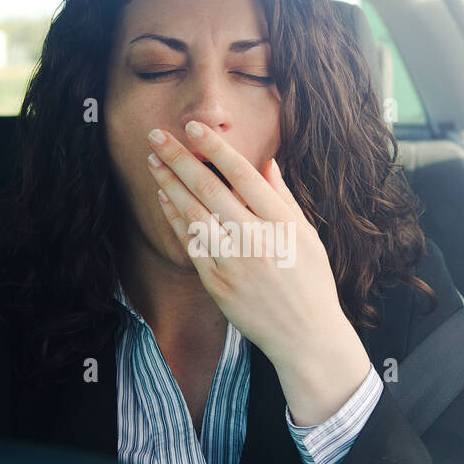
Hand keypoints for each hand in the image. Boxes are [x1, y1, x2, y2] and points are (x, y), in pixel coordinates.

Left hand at [145, 121, 371, 423]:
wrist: (305, 335)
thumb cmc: (310, 281)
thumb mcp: (307, 235)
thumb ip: (283, 198)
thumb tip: (266, 163)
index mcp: (282, 222)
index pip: (242, 175)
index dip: (214, 148)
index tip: (193, 128)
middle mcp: (255, 239)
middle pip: (209, 189)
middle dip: (179, 158)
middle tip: (156, 136)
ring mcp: (233, 262)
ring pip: (192, 213)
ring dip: (169, 184)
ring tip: (153, 161)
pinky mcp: (217, 282)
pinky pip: (190, 243)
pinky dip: (175, 217)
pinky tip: (164, 197)